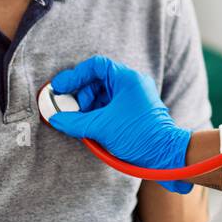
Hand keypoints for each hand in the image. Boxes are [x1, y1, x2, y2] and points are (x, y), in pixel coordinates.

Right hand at [48, 55, 193, 193]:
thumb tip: (56, 118)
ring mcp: (134, 97)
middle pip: (98, 80)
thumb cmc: (139, 136)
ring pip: (103, 94)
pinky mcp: (134, 110)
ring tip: (82, 121)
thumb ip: (75, 121)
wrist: (165, 155)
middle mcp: (132, 84)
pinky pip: (110, 105)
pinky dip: (98, 113)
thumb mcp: (102, 127)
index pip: (96, 66)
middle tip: (71, 109)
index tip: (60, 88)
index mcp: (127, 79)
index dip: (75, 76)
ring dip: (88, 106)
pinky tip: (90, 126)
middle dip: (81, 95)